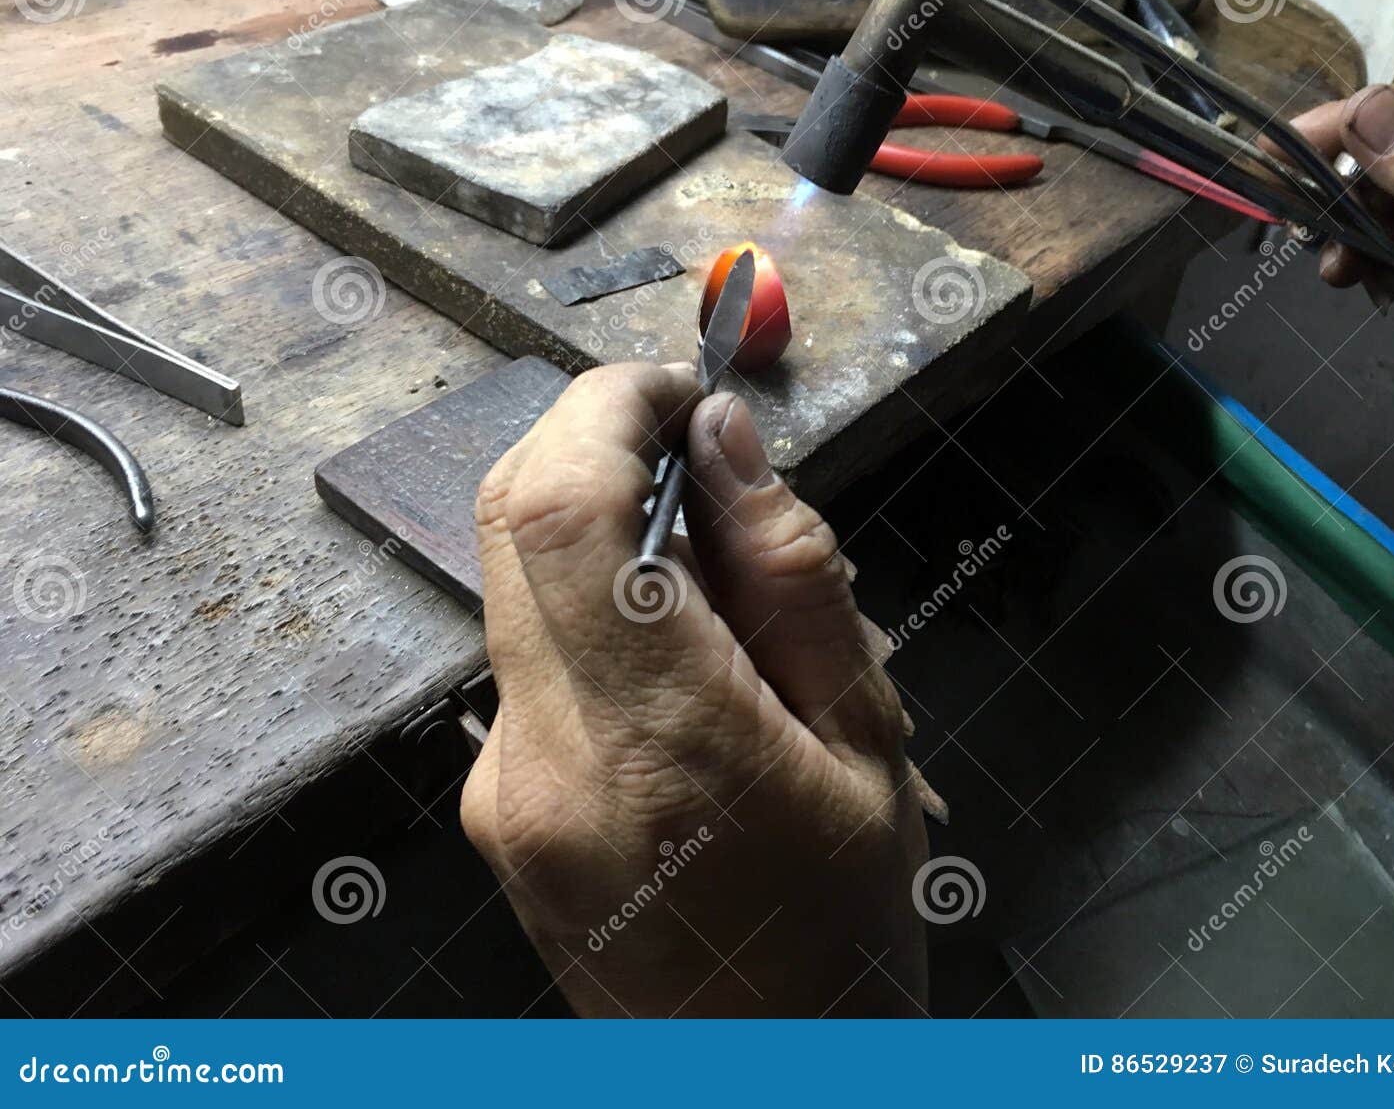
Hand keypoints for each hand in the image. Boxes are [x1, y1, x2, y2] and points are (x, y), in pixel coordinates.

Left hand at [461, 362, 928, 1016]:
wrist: (762, 1079)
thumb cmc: (844, 929)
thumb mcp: (866, 743)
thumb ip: (791, 578)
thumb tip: (723, 439)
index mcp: (654, 743)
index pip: (563, 509)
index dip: (607, 408)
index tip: (679, 390)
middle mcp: (539, 760)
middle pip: (512, 523)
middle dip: (594, 443)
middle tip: (702, 456)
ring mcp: (497, 789)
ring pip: (518, 581)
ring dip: (601, 527)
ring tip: (722, 580)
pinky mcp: (491, 806)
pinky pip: (528, 652)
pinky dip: (593, 604)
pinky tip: (683, 651)